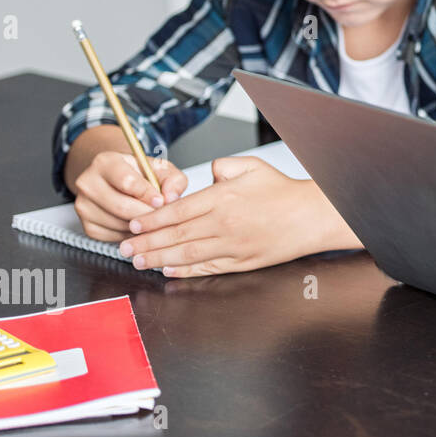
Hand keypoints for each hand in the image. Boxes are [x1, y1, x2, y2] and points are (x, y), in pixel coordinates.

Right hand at [71, 151, 188, 242]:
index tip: (161, 201)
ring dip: (141, 226)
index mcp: (105, 162)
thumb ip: (172, 179)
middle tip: (162, 215)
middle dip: (147, 214)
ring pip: (118, 224)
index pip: (126, 182)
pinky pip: (113, 237)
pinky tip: (139, 225)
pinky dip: (131, 235)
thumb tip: (171, 197)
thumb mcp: (161, 169)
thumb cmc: (140, 174)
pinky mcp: (87, 226)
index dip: (147, 194)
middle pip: (121, 206)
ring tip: (154, 219)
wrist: (119, 180)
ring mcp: (84, 206)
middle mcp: (88, 183)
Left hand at [118, 156, 331, 275]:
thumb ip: (222, 166)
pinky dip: (185, 271)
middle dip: (146, 242)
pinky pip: (207, 267)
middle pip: (175, 235)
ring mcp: (232, 246)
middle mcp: (224, 224)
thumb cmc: (283, 191)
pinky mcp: (241, 262)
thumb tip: (204, 173)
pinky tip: (168, 270)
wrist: (311, 216)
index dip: (152, 219)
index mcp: (223, 198)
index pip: (178, 211)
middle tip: (124, 247)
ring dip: (158, 258)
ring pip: (186, 254)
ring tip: (138, 260)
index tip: (135, 224)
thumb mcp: (251, 166)